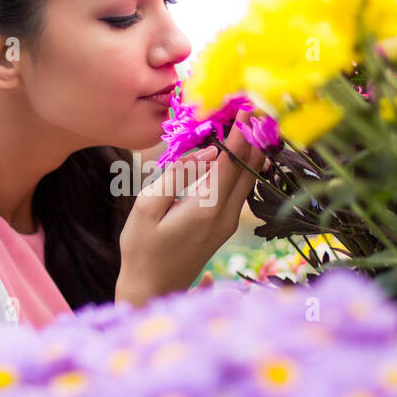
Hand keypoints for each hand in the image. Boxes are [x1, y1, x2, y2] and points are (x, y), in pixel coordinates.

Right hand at [115, 110, 267, 307]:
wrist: (151, 289)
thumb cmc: (141, 249)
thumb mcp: (147, 207)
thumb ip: (178, 175)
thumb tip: (208, 152)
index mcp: (205, 208)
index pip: (232, 161)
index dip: (241, 132)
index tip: (245, 107)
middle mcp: (225, 215)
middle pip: (250, 168)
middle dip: (253, 136)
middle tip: (255, 107)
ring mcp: (228, 222)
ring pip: (251, 179)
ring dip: (252, 150)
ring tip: (251, 122)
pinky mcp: (225, 225)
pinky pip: (242, 189)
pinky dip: (244, 166)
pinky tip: (241, 150)